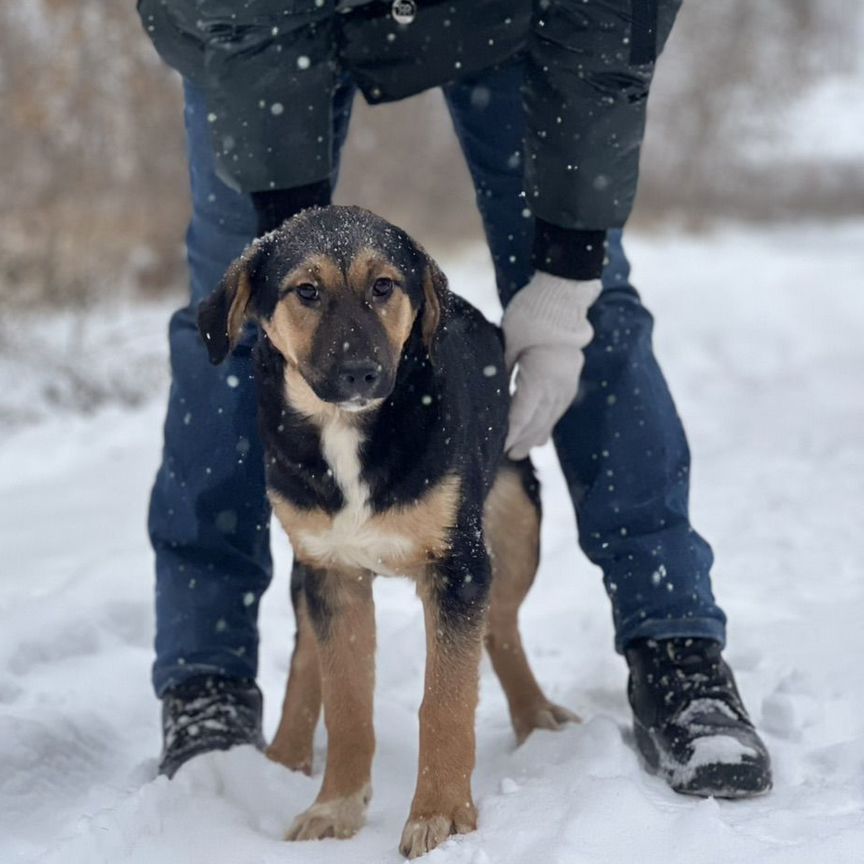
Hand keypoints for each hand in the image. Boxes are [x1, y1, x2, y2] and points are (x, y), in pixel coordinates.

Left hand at [502, 273, 600, 458]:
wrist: (562, 297)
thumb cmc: (530, 315)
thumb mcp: (509, 343)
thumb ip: (503, 370)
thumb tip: (492, 391)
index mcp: (541, 378)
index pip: (522, 414)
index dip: (511, 434)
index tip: (499, 447)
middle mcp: (557, 385)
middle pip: (539, 420)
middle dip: (524, 439)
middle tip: (510, 455)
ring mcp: (567, 382)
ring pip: (551, 415)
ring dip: (537, 434)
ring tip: (525, 449)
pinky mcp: (570, 377)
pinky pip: (559, 406)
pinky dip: (549, 421)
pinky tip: (544, 433)